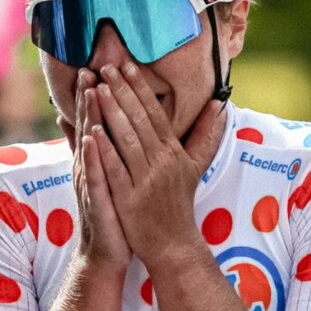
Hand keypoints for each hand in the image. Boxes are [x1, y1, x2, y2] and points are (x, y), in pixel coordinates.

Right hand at [71, 75, 135, 269]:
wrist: (105, 252)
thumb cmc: (109, 212)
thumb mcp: (100, 176)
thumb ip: (88, 150)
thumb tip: (74, 123)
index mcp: (94, 159)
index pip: (92, 121)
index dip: (91, 96)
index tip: (95, 66)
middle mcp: (88, 167)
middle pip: (86, 126)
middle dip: (86, 98)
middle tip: (87, 68)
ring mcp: (90, 183)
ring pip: (88, 146)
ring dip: (87, 119)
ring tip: (89, 92)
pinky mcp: (96, 200)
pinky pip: (93, 174)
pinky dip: (91, 156)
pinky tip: (91, 139)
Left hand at [89, 62, 226, 271]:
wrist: (174, 246)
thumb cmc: (178, 205)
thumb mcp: (195, 167)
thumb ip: (205, 135)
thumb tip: (219, 106)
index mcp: (173, 152)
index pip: (155, 112)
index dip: (140, 88)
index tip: (127, 65)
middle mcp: (161, 162)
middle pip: (139, 120)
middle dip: (122, 91)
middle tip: (106, 66)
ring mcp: (146, 180)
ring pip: (127, 139)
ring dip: (111, 112)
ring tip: (97, 88)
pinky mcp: (130, 198)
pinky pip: (115, 168)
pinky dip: (104, 149)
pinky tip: (92, 130)